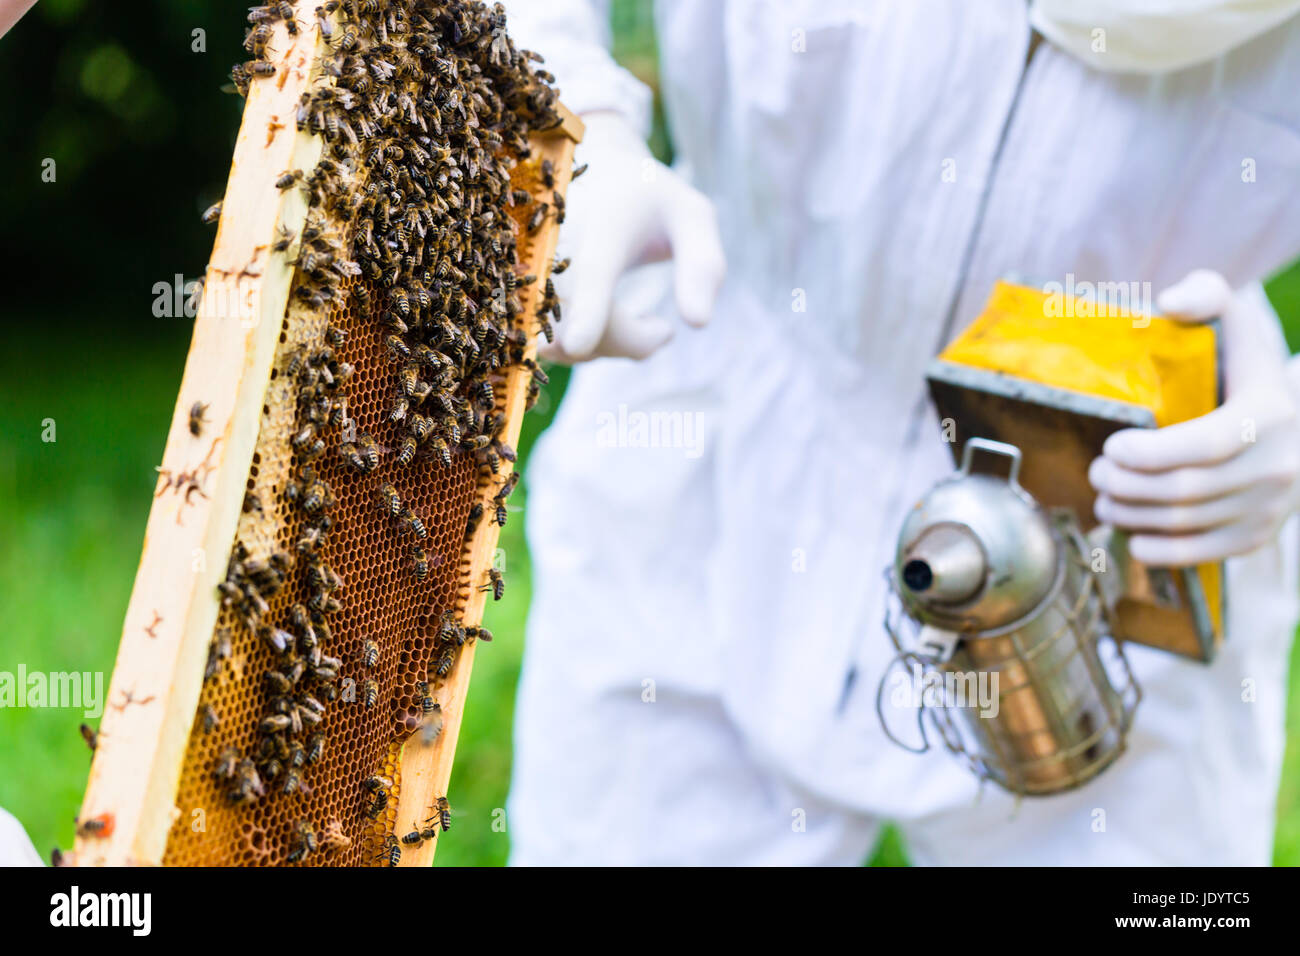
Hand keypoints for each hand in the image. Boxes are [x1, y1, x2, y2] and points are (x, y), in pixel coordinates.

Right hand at [539, 112, 725, 362]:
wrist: (593, 175)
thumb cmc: (652, 203)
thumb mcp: (691, 217)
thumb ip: (702, 264)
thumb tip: (698, 324)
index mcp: (602, 224)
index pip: (593, 273)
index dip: (587, 313)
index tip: (577, 345)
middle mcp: (554, 248)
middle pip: (580, 328)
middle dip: (627, 342)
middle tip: (661, 330)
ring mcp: (530, 273)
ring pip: (560, 344)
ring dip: (605, 347)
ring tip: (640, 324)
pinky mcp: (521, 296)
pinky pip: (547, 344)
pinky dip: (584, 346)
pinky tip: (611, 325)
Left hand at [1089, 270, 1299, 564]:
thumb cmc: (1250, 367)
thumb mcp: (1238, 320)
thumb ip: (1206, 294)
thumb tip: (1167, 304)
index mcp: (1270, 415)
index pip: (1206, 445)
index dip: (1150, 453)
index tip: (1112, 444)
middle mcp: (1278, 466)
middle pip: (1185, 490)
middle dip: (1125, 485)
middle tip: (1096, 470)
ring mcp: (1271, 507)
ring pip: (1185, 523)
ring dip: (1130, 514)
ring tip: (1104, 496)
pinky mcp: (1257, 535)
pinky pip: (1200, 555)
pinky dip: (1156, 550)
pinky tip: (1130, 533)